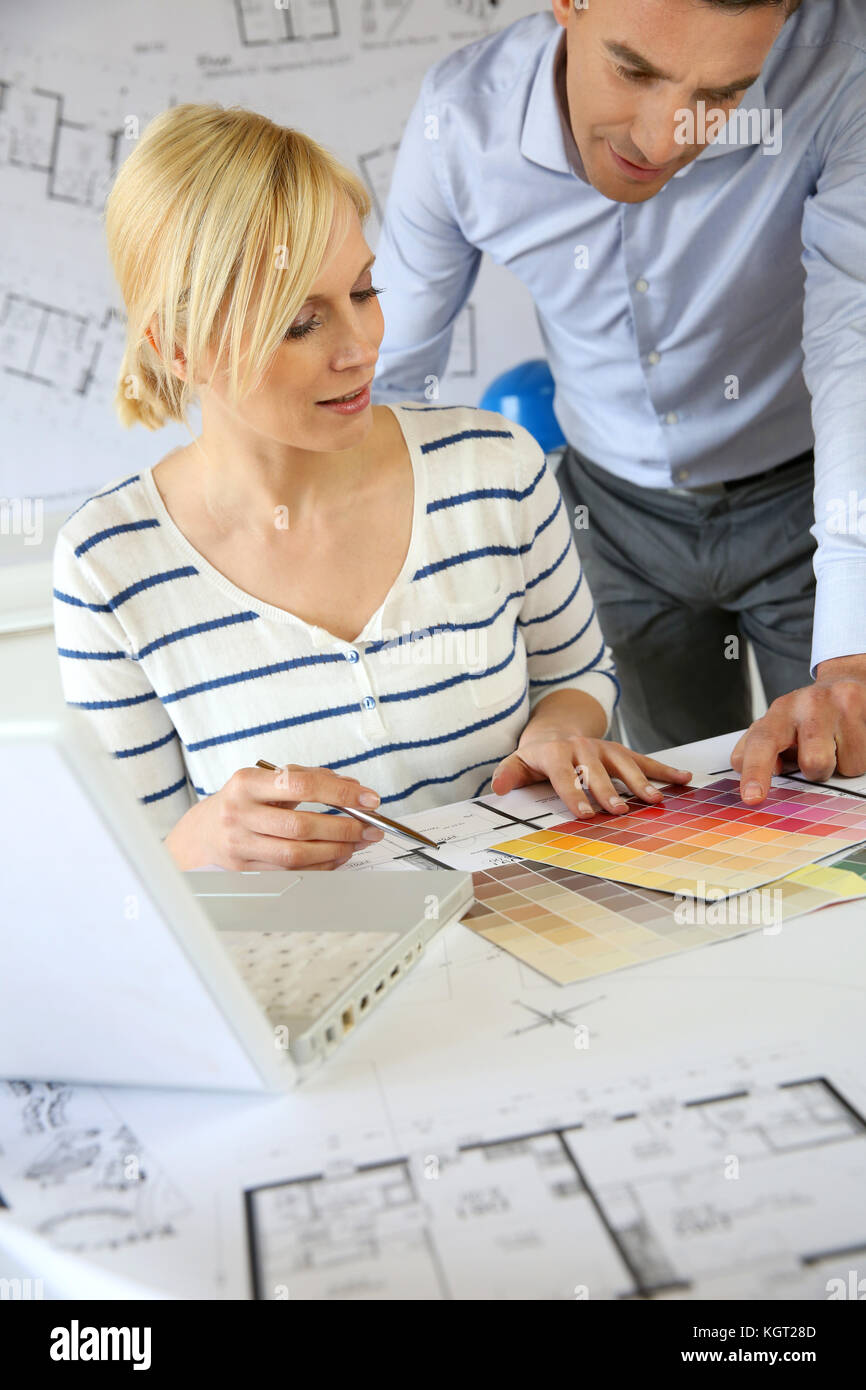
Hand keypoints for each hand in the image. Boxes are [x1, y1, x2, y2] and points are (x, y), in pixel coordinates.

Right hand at [165, 763, 384, 869]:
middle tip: (369, 827)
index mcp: (246, 782)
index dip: (340, 792)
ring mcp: (240, 844)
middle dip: (344, 828)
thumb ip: (308, 778)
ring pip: (296, 854)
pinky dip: (320, 865)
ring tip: (357, 842)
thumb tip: (352, 787)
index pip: (301, 785)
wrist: (204, 831)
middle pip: (301, 825)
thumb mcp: (267, 779)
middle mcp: (239, 813)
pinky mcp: (245, 869)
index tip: (368, 799)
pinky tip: (337, 856)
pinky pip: (291, 871)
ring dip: (335, 850)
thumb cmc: (243, 800)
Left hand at [490, 731, 691, 818]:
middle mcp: (582, 747)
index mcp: (555, 753)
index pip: (564, 775)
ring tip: (654, 800)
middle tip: (618, 811)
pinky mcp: (620, 751)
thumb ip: (508, 775)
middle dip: (608, 791)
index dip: (573, 794)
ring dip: (640, 781)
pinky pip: (644, 760)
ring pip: (624, 763)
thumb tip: (498, 788)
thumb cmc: (536, 757)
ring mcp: (604, 748)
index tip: (584, 814)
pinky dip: (664, 770)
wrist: (556, 731)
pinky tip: (684, 779)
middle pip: (596, 771)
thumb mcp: (517, 763)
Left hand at [732, 664, 865, 803]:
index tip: (752, 796)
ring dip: (840, 765)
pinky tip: (851, 739)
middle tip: (817, 758)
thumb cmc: (808, 714)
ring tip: (837, 744)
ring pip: (845, 766)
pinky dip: (858, 757)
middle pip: (813, 762)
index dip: (755, 770)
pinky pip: (863, 760)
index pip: (763, 741)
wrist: (845, 682)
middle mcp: (810, 704)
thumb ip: (757, 751)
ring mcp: (842, 705)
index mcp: (781, 711)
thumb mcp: (777, 726)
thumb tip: (759, 775)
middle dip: (816, 772)